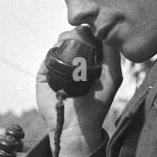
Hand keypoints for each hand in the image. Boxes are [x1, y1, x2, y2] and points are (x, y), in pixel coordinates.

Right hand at [35, 31, 122, 156]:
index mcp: (91, 60)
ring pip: (59, 42)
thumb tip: (105, 32)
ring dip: (65, 40)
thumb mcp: (112, 76)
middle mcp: (74, 60)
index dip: (90, 31)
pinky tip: (61, 57)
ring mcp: (58, 65)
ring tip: (72, 50)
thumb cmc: (97, 103)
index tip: (93, 32)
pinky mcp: (44, 72)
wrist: (75, 124)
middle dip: (76, 33)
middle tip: (80, 40)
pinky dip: (54, 51)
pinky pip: (48, 55)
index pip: (89, 36)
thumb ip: (111, 54)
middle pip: (73, 35)